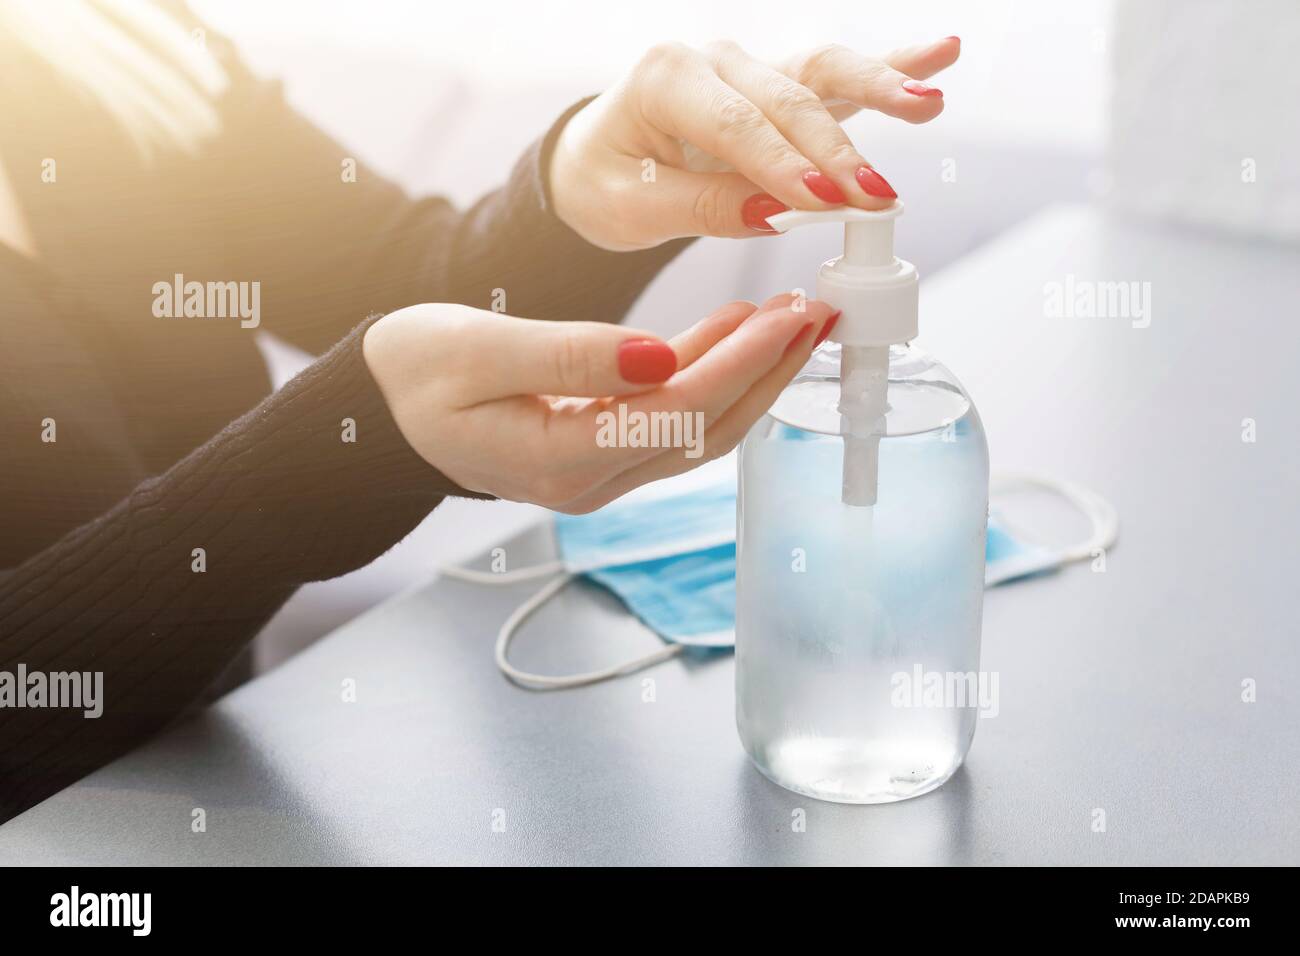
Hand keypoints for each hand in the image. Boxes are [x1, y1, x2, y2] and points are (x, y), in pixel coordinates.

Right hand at [363, 296, 837, 512]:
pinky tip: (735, 332)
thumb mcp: (475, 350)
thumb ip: (568, 356)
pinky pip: (670, 420)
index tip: (786, 314)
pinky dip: (709, 376)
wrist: (378, 413)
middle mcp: (588, 482)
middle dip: (769, 372)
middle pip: (704, 430)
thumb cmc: (411, 375)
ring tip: (794, 318)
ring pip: (697, 429)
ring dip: (752, 376)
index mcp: (558, 461)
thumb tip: (658, 357)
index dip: (738, 363)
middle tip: (818, 313)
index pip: (674, 412)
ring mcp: (597, 475)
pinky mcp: (599, 454)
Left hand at [549, 37, 959, 249]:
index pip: (736, 126)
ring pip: (821, 73)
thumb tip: (774, 214)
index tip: (824, 204)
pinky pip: (834, 78)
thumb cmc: (606, 182)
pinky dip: (887, 67)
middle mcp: (714, 61)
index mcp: (665, 79)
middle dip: (836, 154)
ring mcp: (751, 68)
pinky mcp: (779, 88)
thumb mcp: (632, 207)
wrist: (596, 161)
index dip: (783, 167)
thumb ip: (702, 208)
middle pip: (788, 102)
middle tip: (876, 199)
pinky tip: (938, 57)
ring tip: (928, 101)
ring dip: (878, 87)